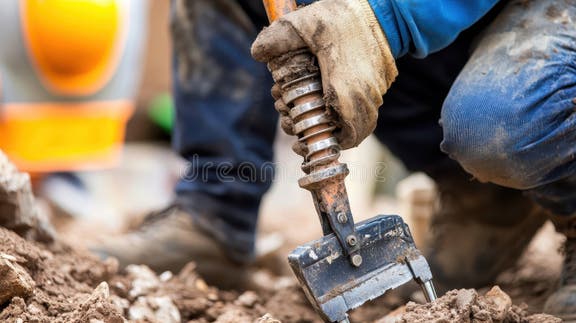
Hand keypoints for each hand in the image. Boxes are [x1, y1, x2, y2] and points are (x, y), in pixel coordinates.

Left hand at [252, 0, 396, 148]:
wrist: (384, 11)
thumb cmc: (346, 19)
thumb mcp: (307, 23)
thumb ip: (279, 37)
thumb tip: (257, 53)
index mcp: (346, 91)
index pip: (345, 135)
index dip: (323, 143)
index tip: (301, 140)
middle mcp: (365, 98)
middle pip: (350, 135)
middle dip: (322, 134)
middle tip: (296, 122)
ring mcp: (375, 94)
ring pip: (359, 125)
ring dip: (335, 124)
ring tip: (307, 111)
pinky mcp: (379, 87)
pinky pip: (364, 111)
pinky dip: (346, 113)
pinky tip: (326, 97)